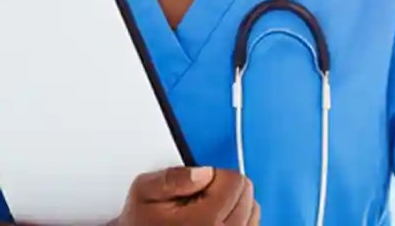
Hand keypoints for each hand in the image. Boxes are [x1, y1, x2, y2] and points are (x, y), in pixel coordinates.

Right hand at [113, 166, 259, 224]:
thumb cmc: (142, 223)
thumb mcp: (144, 193)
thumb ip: (172, 177)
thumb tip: (203, 173)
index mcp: (205, 221)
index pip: (235, 180)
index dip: (213, 176)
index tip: (196, 187)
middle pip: (246, 192)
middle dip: (225, 189)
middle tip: (197, 201)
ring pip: (252, 209)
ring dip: (233, 205)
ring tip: (206, 213)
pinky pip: (251, 225)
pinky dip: (238, 219)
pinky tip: (216, 222)